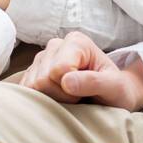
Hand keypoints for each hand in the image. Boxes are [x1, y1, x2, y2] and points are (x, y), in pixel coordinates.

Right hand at [18, 32, 142, 110]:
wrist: (113, 96)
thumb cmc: (117, 91)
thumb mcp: (115, 88)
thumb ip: (94, 82)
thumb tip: (66, 81)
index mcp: (76, 42)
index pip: (58, 70)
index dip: (71, 90)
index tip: (86, 91)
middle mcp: (56, 45)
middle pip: (42, 79)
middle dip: (60, 95)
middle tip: (79, 97)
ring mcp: (42, 58)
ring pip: (31, 86)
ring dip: (51, 99)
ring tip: (70, 97)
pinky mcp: (32, 72)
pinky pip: (25, 90)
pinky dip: (41, 100)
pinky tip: (57, 98)